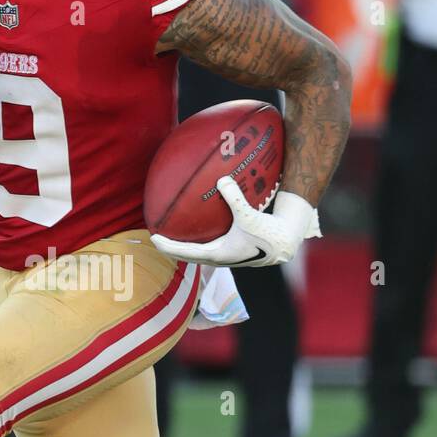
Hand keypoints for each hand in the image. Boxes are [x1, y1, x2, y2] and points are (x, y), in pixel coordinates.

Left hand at [151, 177, 320, 267]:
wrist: (284, 244)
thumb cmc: (267, 232)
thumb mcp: (249, 214)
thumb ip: (234, 197)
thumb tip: (222, 178)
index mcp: (217, 254)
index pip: (185, 253)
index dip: (167, 246)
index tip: (153, 238)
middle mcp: (217, 258)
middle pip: (187, 254)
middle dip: (171, 246)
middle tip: (156, 235)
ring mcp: (223, 256)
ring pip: (197, 251)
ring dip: (184, 244)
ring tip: (172, 232)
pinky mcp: (231, 251)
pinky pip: (208, 244)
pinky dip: (199, 237)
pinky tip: (199, 223)